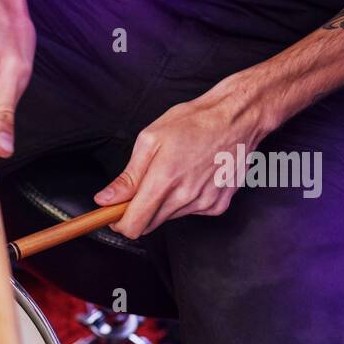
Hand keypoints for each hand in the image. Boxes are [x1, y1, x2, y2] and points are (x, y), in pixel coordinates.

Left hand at [93, 74, 274, 237]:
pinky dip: (184, 202)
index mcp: (164, 180)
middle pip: (149, 225)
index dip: (119, 223)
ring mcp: (204, 203)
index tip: (115, 212)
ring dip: (163, 204)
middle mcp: (185, 197)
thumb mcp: (150, 140)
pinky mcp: (218, 205)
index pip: (133, 226)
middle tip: (144, 186)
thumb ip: (127, 177)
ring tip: (174, 174)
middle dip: (139, 211)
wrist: (237, 118)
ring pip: (168, 218)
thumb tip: (105, 199)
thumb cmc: (193, 122)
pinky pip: (190, 213)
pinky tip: (192, 178)